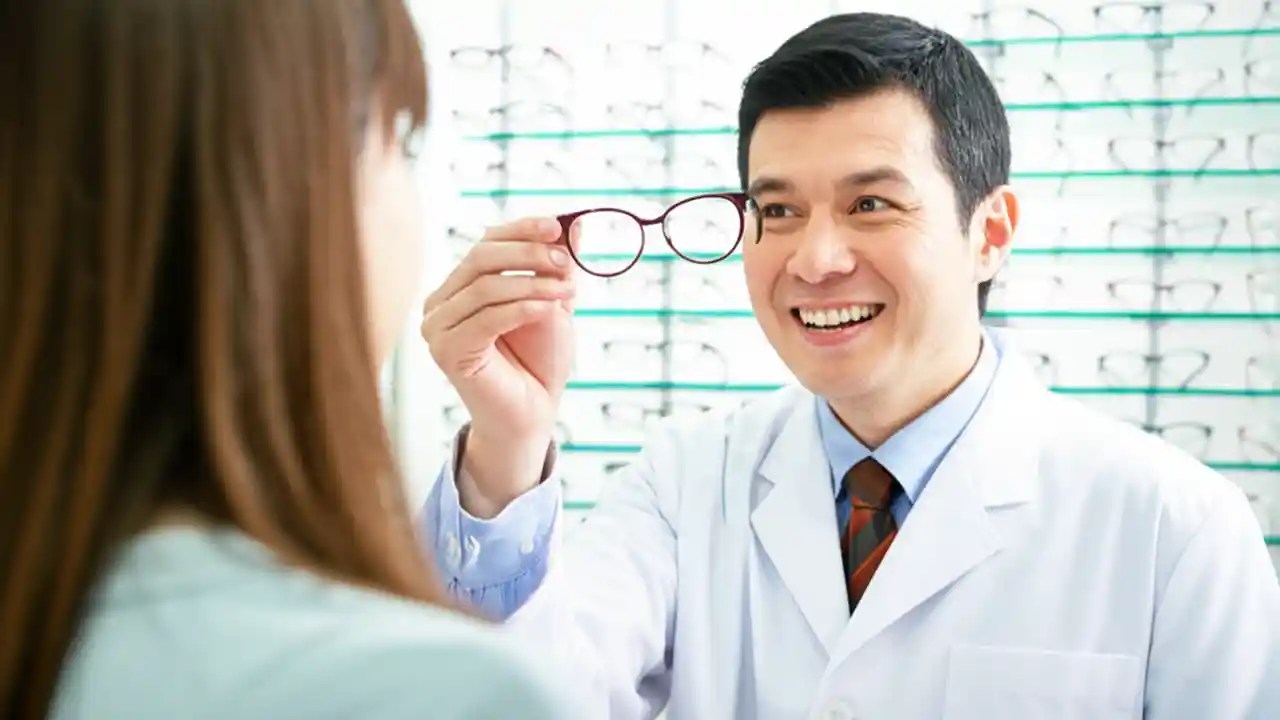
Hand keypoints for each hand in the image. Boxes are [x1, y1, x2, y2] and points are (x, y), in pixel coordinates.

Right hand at [421, 217, 576, 514]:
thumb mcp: (552, 303)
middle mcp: (440, 303)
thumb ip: (555, 267)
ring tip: (568, 291)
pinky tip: (550, 309)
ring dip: (532, 283)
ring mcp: (437, 328)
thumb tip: (573, 224)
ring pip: (484, 287)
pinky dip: (522, 308)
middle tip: (566, 261)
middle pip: (481, 258)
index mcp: (459, 287)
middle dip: (529, 254)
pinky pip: (486, 319)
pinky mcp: (445, 351)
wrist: (531, 415)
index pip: (486, 243)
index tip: (557, 226)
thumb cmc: (538, 362)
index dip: (521, 229)